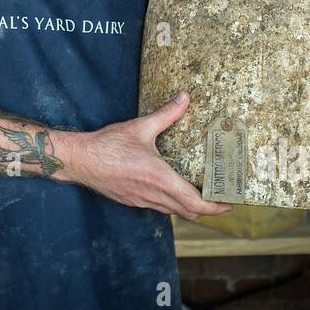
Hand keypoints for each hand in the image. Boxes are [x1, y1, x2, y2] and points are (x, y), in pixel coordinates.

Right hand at [61, 91, 230, 222]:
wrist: (80, 160)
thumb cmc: (108, 146)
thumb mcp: (140, 127)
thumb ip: (166, 114)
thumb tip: (185, 98)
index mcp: (160, 179)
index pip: (195, 203)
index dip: (215, 206)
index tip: (229, 202)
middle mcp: (154, 194)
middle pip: (188, 212)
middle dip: (208, 209)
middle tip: (220, 199)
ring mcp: (142, 201)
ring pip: (173, 211)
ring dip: (189, 207)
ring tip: (200, 195)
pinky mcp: (132, 201)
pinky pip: (158, 208)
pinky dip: (171, 204)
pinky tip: (171, 190)